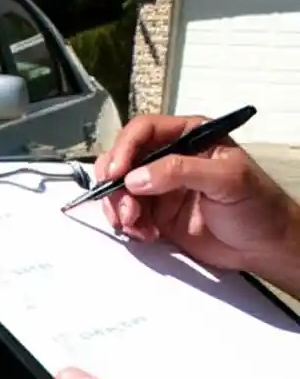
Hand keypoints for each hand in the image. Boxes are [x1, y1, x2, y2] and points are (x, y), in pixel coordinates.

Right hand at [94, 114, 298, 276]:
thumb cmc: (258, 206)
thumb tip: (135, 177)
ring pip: (119, 189)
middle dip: (115, 183)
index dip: (124, 148)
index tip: (116, 173)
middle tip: (122, 206)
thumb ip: (181, 171)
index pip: (144, 131)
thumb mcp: (227, 180)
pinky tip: (147, 234)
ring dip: (119, 208)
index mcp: (189, 137)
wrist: (264, 247)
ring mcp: (160, 187)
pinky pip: (127, 214)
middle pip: (123, 159)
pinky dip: (129, 225)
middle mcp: (170, 158)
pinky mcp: (156, 214)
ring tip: (135, 225)